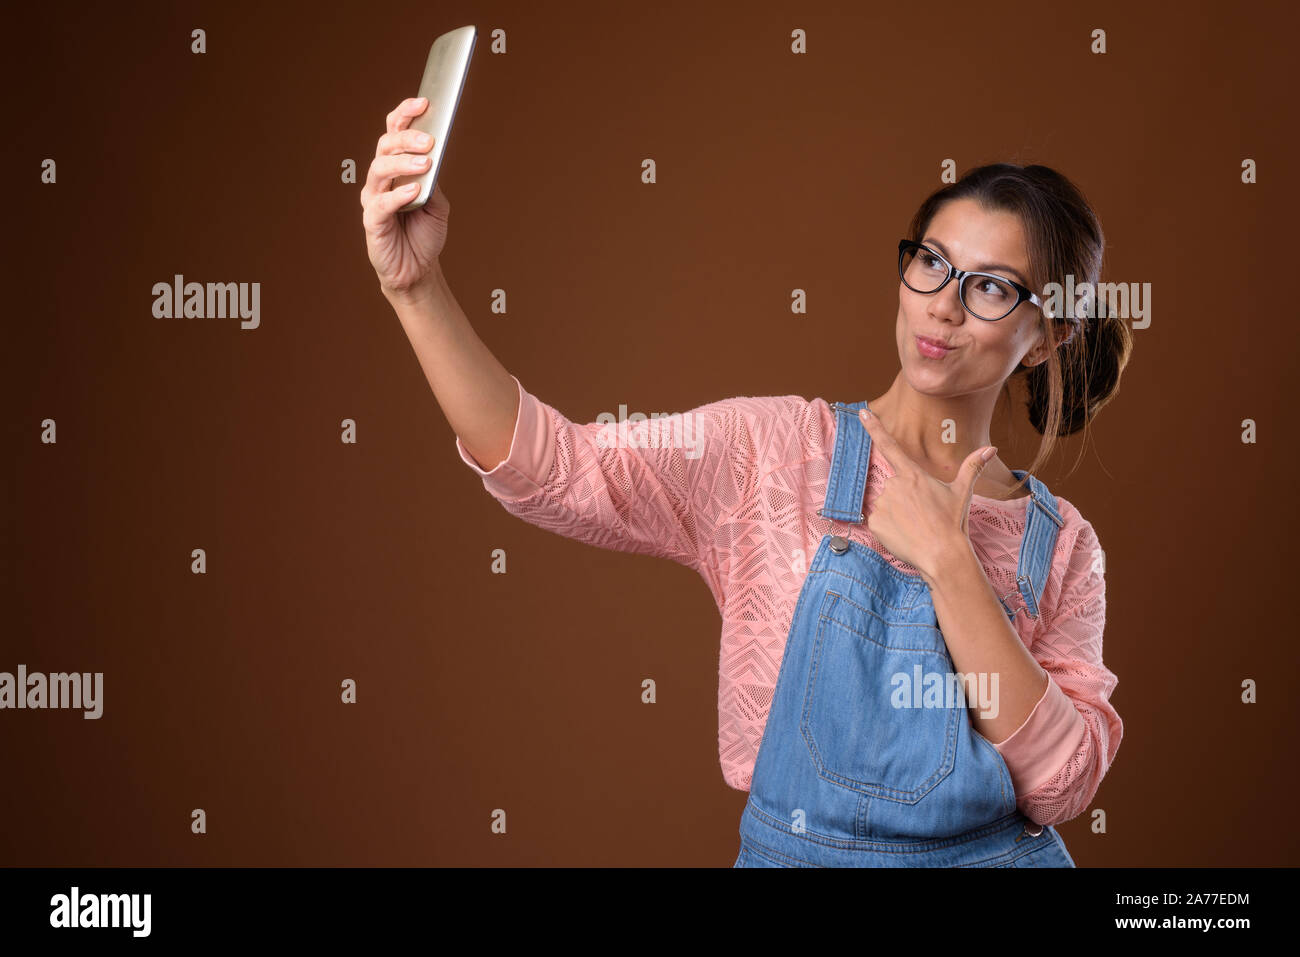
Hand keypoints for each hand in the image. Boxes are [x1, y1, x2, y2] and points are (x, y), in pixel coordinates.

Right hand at [361, 96, 451, 304]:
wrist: (418, 269)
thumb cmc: (424, 234)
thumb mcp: (438, 204)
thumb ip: (434, 180)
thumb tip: (434, 155)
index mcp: (396, 169)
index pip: (394, 133)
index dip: (405, 115)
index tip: (424, 102)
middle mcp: (381, 179)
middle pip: (385, 145)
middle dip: (406, 138)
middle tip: (428, 139)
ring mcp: (374, 199)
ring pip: (379, 168)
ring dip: (403, 162)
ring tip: (425, 163)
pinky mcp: (372, 221)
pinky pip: (381, 203)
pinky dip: (397, 194)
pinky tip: (413, 190)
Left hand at [856, 406, 996, 583]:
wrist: (943, 555)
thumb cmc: (953, 523)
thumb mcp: (963, 492)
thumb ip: (972, 467)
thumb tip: (992, 448)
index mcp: (913, 475)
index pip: (889, 445)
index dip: (874, 427)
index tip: (861, 412)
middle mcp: (894, 485)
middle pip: (894, 487)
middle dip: (905, 499)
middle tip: (923, 515)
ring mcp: (882, 504)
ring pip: (886, 504)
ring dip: (897, 513)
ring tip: (915, 527)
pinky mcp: (875, 522)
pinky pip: (878, 521)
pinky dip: (888, 528)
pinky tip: (904, 535)